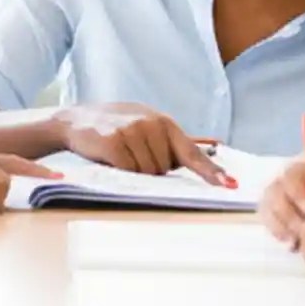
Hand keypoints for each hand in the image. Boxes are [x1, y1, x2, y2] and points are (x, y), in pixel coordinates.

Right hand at [59, 103, 223, 182]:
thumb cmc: (115, 128)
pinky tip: (110, 157)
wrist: (75, 120)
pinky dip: (120, 170)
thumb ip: (171, 142)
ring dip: (134, 172)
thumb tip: (211, 147)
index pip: (191, 152)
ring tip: (120, 155)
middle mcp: (151, 124)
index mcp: (164, 123)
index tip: (229, 185)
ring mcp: (132, 131)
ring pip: (147, 172)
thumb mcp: (145, 126)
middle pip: (164, 170)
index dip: (210, 171)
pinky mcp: (113, 141)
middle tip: (133, 156)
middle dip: (151, 171)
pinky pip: (127, 170)